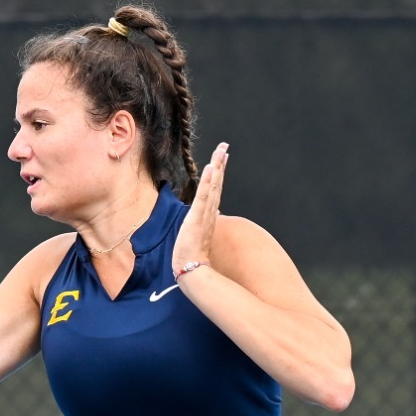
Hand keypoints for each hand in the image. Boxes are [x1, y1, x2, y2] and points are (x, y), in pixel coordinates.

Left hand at [173, 141, 227, 274]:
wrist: (191, 269)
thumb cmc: (192, 254)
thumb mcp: (198, 233)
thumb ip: (206, 221)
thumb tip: (214, 212)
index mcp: (209, 214)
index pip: (215, 189)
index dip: (219, 173)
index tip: (222, 157)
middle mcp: (210, 211)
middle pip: (217, 183)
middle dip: (220, 163)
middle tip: (224, 146)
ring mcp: (204, 214)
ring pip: (213, 186)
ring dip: (217, 167)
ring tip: (220, 151)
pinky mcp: (197, 217)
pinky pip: (204, 196)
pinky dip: (208, 182)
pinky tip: (211, 168)